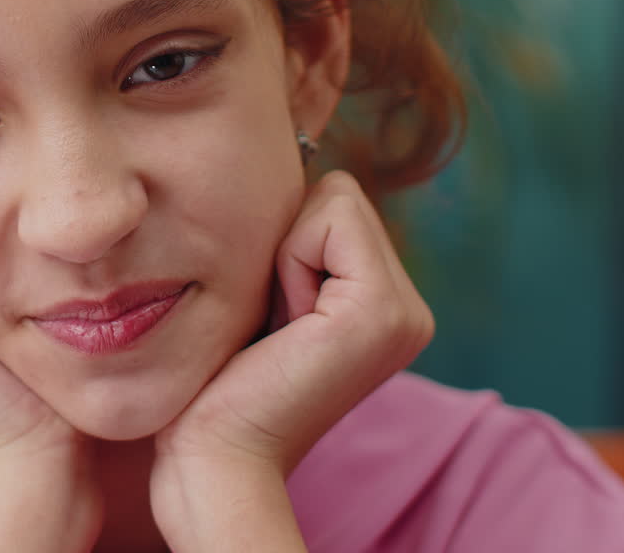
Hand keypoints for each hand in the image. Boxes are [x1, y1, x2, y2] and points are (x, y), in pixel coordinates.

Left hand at [150, 171, 433, 547]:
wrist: (214, 459)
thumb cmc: (215, 384)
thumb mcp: (260, 299)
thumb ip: (289, 248)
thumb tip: (287, 166)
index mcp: (383, 306)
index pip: (335, 201)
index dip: (282, 241)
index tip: (266, 315)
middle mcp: (410, 310)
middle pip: (337, 193)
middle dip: (286, 243)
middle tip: (269, 322)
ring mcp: (406, 313)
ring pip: (334, 197)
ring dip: (284, 254)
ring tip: (275, 327)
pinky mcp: (382, 313)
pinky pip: (328, 218)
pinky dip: (288, 261)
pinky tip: (283, 327)